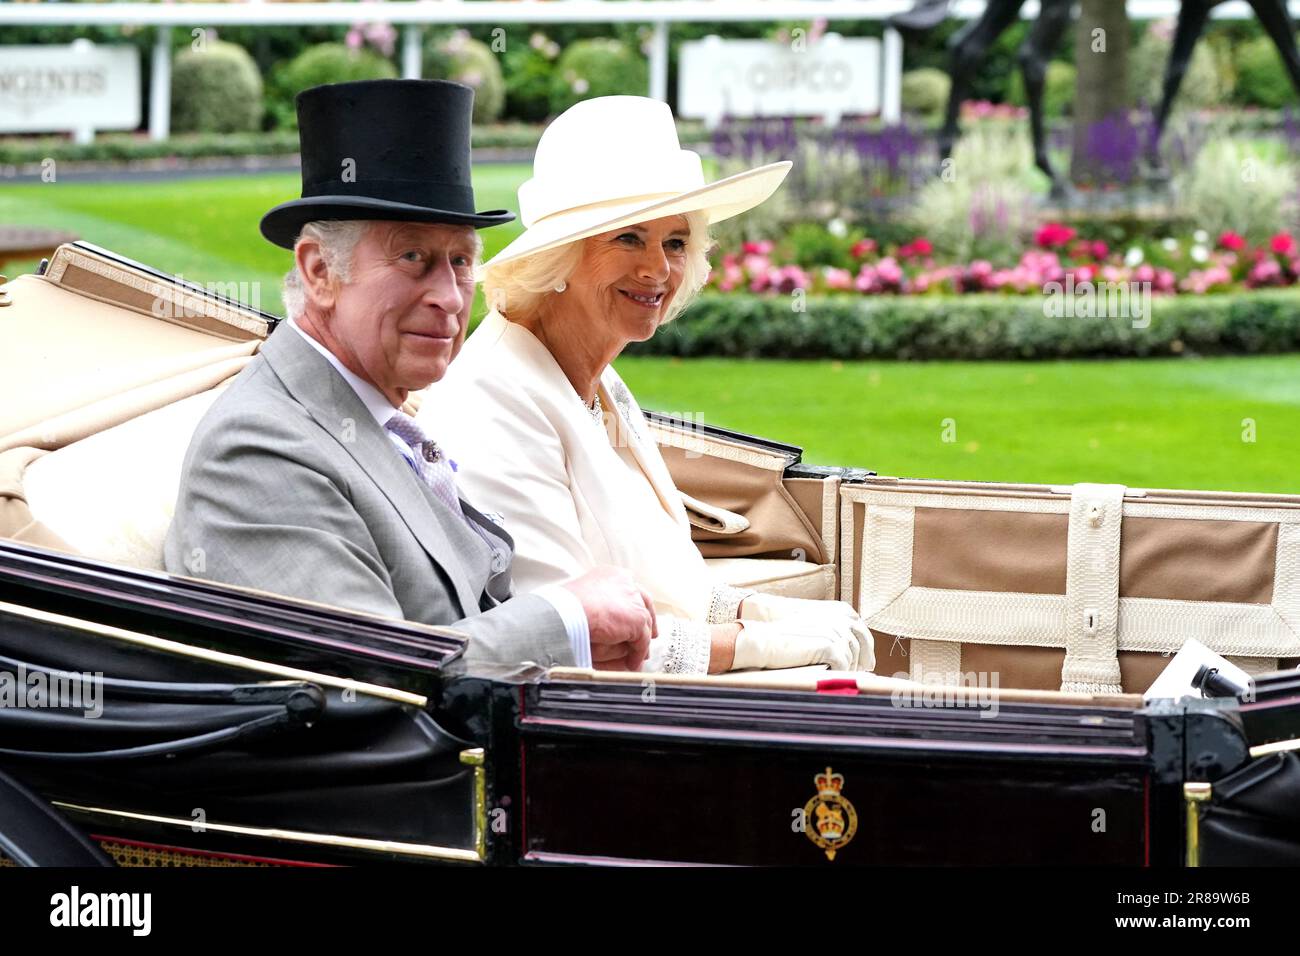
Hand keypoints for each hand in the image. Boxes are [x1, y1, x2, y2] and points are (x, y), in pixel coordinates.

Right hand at [561, 566, 656, 670]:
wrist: (564, 613)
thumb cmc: (564, 607)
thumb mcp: (585, 601)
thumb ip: (600, 607)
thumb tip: (608, 623)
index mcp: (612, 575)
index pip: (631, 590)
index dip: (636, 605)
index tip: (637, 617)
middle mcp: (625, 582)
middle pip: (644, 601)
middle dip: (648, 619)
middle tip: (650, 635)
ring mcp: (633, 599)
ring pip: (644, 623)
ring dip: (641, 641)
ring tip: (637, 655)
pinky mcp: (636, 618)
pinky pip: (641, 640)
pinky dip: (637, 653)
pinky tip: (631, 661)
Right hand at [739, 595, 873, 670]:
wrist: (765, 641)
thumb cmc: (785, 637)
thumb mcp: (813, 626)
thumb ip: (833, 631)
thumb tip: (851, 649)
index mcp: (838, 610)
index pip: (861, 628)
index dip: (866, 645)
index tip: (867, 659)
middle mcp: (839, 618)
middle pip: (862, 642)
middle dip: (865, 658)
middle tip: (865, 671)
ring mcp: (835, 631)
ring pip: (854, 656)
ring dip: (850, 668)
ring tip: (843, 676)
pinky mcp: (829, 646)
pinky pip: (843, 664)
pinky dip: (840, 673)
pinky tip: (832, 676)